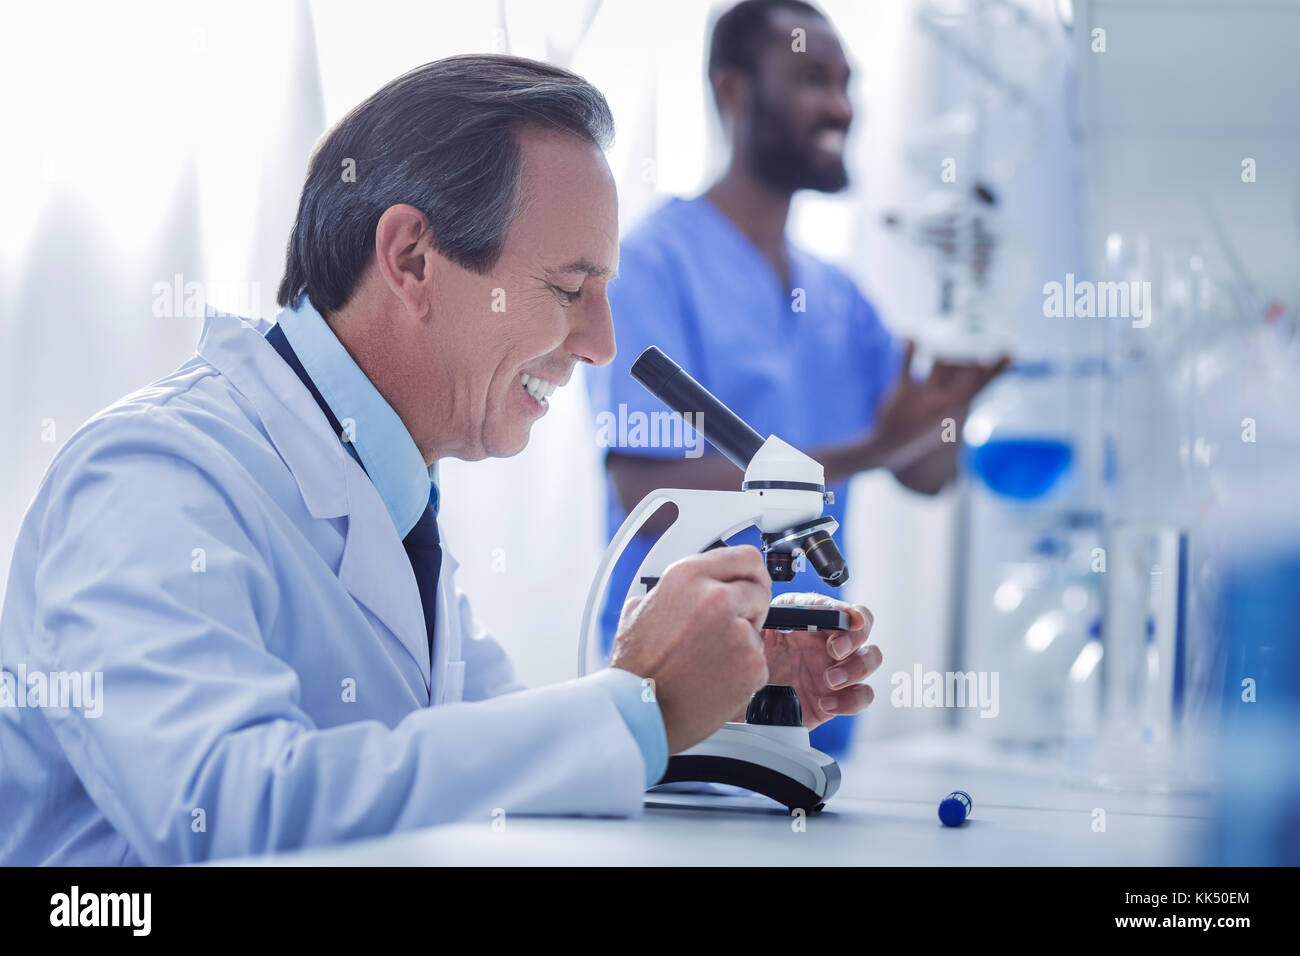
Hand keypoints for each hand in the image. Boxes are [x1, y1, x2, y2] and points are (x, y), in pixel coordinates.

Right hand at [609, 546, 770, 753]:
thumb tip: (689, 588)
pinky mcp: (751, 664)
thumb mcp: (640, 610)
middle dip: (748, 609)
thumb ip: (673, 592)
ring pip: (757, 630)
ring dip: (740, 644)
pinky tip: (715, 679)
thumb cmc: (636, 667)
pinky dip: (742, 673)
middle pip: (758, 591)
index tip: (753, 582)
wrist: (639, 710)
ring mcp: (736, 631)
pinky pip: (758, 662)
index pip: (744, 557)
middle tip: (728, 629)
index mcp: (688, 577)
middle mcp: (715, 598)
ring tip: (708, 662)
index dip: (750, 573)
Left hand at [753, 592, 880, 728]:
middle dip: (854, 638)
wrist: (741, 698)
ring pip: (870, 659)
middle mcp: (827, 641)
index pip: (839, 607)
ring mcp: (836, 668)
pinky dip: (851, 700)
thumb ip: (768, 618)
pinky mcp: (838, 698)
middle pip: (863, 628)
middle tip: (834, 650)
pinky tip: (827, 703)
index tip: (847, 618)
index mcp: (810, 619)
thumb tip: (775, 607)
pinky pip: (861, 696)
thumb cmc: (748, 659)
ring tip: (829, 680)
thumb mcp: (754, 633)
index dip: (848, 611)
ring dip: (856, 668)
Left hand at [872, 340, 1009, 469]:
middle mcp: (945, 402)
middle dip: (978, 356)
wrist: (891, 451)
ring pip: (941, 364)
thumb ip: (962, 394)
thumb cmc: (924, 431)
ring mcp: (924, 397)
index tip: (1011, 355)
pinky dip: (907, 351)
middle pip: (967, 372)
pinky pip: (905, 367)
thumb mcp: (949, 417)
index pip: (982, 386)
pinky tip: (909, 337)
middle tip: (986, 337)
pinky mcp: (902, 393)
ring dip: (946, 350)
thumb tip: (978, 369)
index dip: (997, 371)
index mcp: (957, 410)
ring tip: (949, 333)